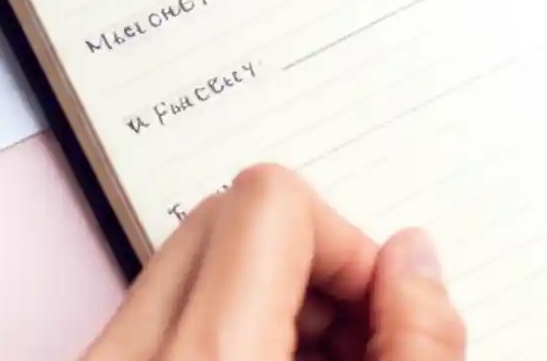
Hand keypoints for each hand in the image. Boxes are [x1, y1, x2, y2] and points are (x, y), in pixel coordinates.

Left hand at [82, 164, 464, 359]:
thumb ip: (418, 342)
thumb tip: (416, 259)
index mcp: (205, 360)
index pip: (271, 202)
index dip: (346, 242)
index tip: (375, 310)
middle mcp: (128, 356)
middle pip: (225, 218)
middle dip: (309, 265)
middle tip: (353, 341)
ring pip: (190, 264)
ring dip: (272, 298)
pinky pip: (161, 314)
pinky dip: (226, 332)